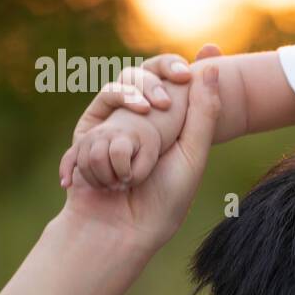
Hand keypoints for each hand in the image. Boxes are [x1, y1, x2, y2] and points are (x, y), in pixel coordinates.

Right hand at [56, 62, 221, 254]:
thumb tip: (211, 66)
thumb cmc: (165, 199)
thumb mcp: (192, 154)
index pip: (167, 76)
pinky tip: (113, 186)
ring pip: (111, 98)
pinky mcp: (84, 141)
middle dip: (148, 85)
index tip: (188, 66)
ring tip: (133, 172)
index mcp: (166, 119)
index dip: (173, 64)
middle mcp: (135, 117)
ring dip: (128, 141)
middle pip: (135, 74)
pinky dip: (105, 163)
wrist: (122, 230)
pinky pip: (92, 134)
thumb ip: (203, 112)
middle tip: (159, 106)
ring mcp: (107, 126)